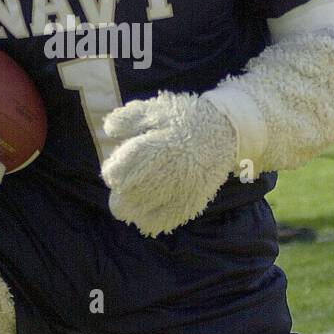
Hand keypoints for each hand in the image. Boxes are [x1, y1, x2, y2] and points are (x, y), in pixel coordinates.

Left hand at [101, 91, 235, 236]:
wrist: (225, 130)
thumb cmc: (184, 119)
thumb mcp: (155, 110)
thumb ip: (128, 119)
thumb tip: (109, 130)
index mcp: (150, 151)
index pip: (114, 175)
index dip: (112, 170)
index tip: (118, 163)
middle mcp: (162, 177)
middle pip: (121, 199)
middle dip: (120, 188)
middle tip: (129, 177)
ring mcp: (177, 195)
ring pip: (135, 214)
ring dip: (130, 203)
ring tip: (139, 189)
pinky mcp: (188, 205)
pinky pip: (156, 223)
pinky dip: (146, 217)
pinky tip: (150, 203)